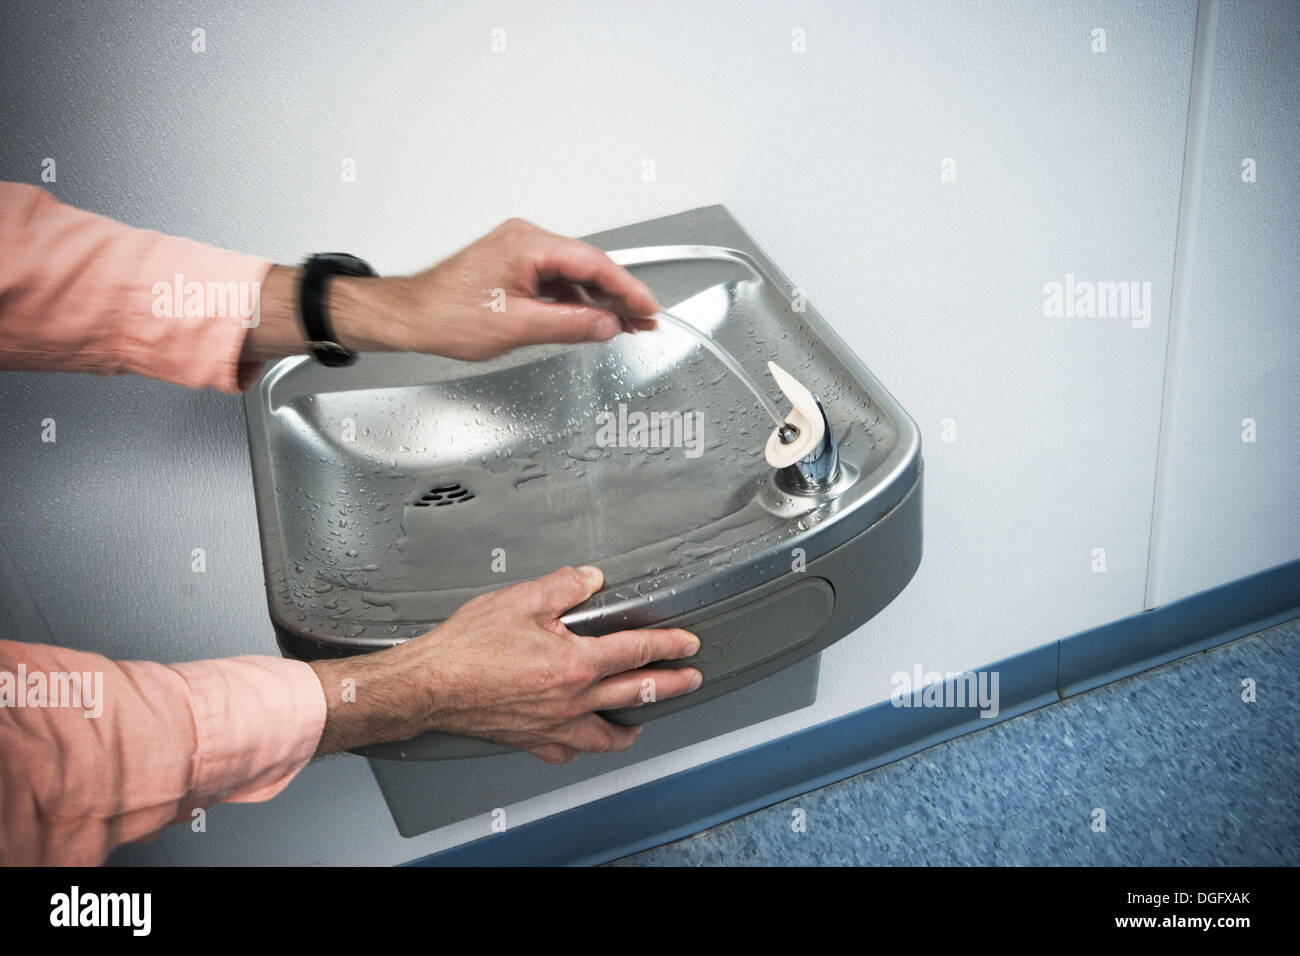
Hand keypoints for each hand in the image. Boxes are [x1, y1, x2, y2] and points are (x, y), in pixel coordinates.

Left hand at [246, 219, 659, 362]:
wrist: (409, 316)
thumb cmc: (447, 315)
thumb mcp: (518, 327)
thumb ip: (570, 325)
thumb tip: (607, 324)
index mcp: (528, 244)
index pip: (594, 264)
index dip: (627, 289)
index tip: (648, 307)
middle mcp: (526, 240)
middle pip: (587, 266)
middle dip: (618, 295)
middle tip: (644, 320)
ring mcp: (519, 252)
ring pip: (573, 275)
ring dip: (598, 301)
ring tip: (623, 325)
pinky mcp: (513, 267)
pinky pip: (555, 281)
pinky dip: (575, 302)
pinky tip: (589, 320)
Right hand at [309, 566, 702, 763]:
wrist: (429, 684)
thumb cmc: (467, 647)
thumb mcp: (521, 599)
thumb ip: (565, 586)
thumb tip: (590, 579)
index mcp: (575, 662)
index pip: (637, 651)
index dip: (670, 644)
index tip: (688, 643)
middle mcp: (570, 699)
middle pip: (635, 693)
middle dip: (670, 684)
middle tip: (690, 680)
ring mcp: (552, 724)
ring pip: (606, 733)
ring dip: (631, 725)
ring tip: (643, 720)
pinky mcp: (530, 739)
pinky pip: (566, 749)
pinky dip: (581, 744)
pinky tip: (583, 737)